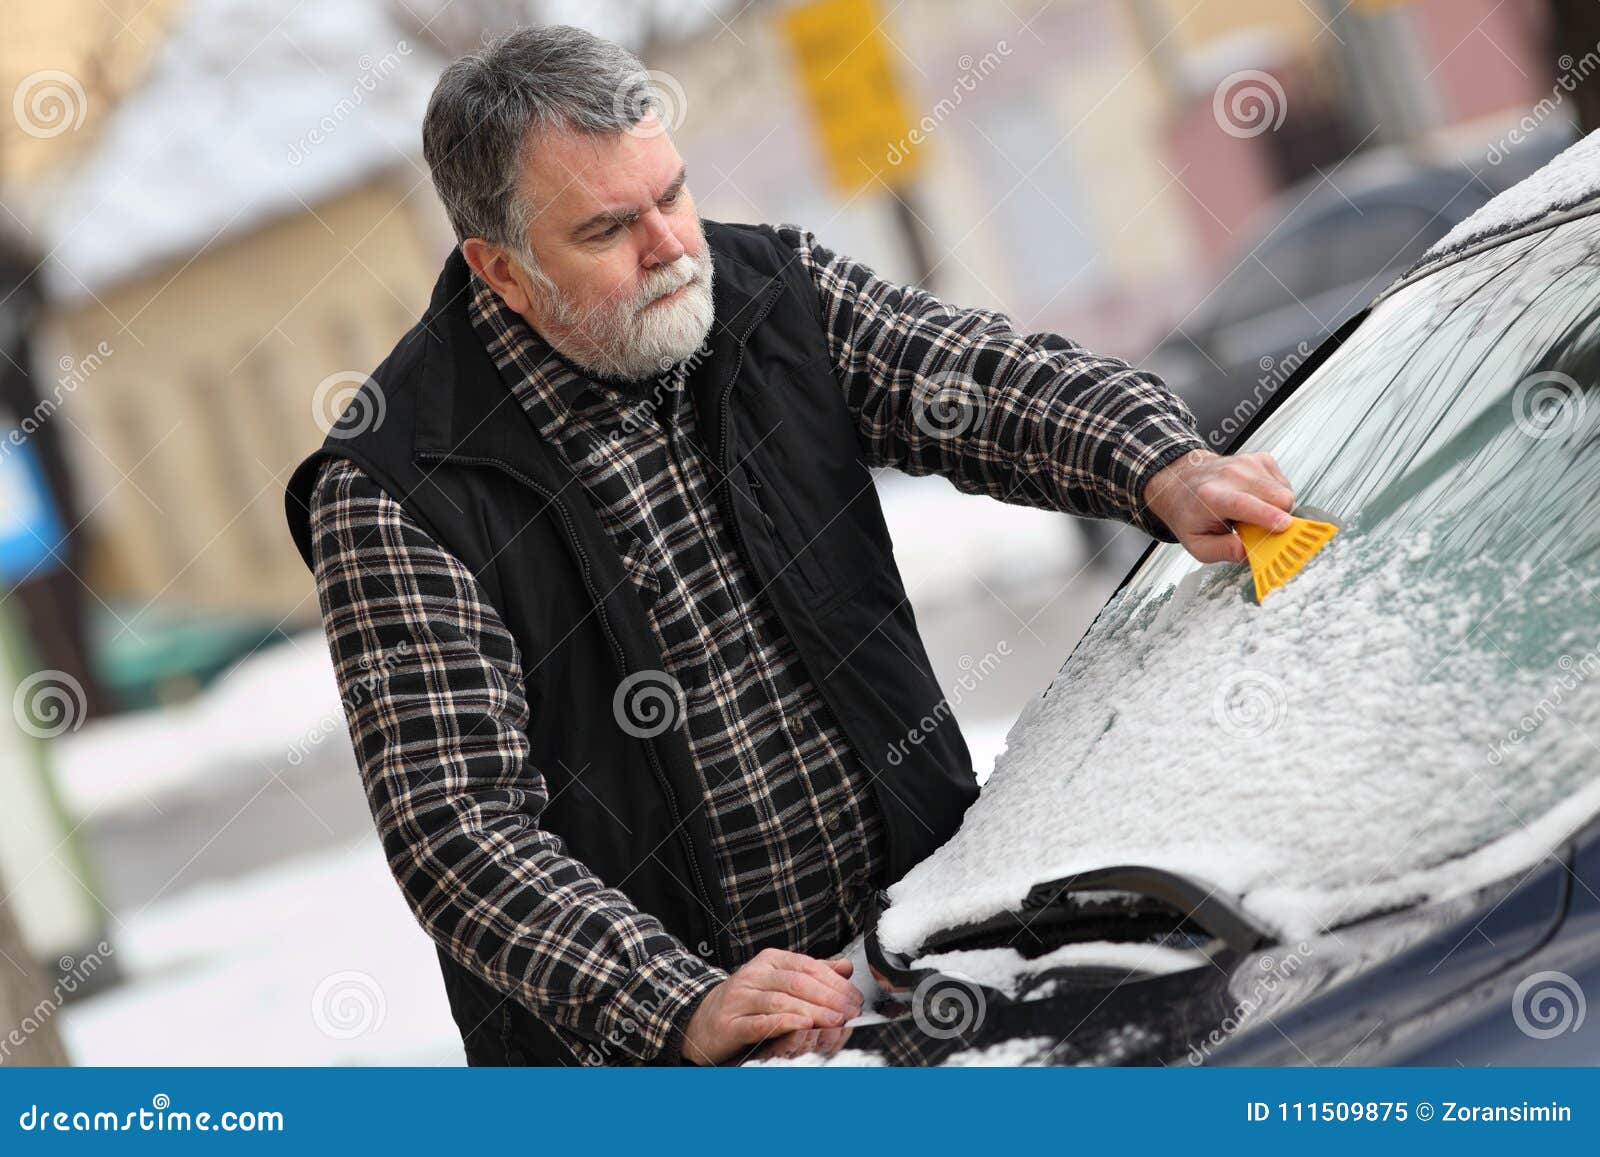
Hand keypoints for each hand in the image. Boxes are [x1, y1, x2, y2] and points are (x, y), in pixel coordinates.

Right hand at [681, 948, 862, 1064]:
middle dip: (829, 997)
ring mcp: (740, 998)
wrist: (702, 1021)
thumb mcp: (779, 980)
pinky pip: (761, 1021)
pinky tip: (803, 1024)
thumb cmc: (746, 1002)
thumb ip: (812, 973)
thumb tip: (845, 967)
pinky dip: (784, 1022)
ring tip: (835, 1020)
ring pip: (781, 1000)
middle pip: (798, 982)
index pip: (807, 965)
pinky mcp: (731, 1023)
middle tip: (850, 1010)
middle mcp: (754, 975)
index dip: (834, 981)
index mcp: (769, 960)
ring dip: (813, 1010)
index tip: (854, 997)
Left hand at [1142, 449, 1295, 563]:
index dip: (1268, 515)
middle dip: (1279, 519)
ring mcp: (1247, 464)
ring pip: (1285, 492)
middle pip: (1277, 498)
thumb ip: (1223, 551)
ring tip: (1253, 512)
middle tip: (1260, 528)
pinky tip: (1258, 499)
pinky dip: (1276, 496)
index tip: (1284, 526)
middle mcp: (1231, 475)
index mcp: (1211, 496)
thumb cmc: (1190, 512)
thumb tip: (1248, 552)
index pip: (1244, 504)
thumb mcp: (1197, 543)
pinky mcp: (1260, 459)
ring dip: (1277, 508)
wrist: (1183, 482)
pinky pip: (1284, 483)